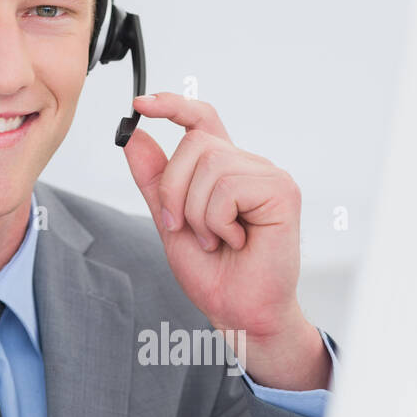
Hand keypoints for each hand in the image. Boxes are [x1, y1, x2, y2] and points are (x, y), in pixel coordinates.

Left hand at [124, 93, 305, 335]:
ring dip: (198, 213)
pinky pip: (228, 188)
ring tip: (215, 240)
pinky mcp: (282, 191)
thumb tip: (134, 137)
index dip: (173, 106)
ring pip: (209, 165)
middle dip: (174, 190)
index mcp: (225, 171)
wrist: (239, 311)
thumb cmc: (215, 274)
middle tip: (184, 229)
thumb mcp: (171, 222)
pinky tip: (237, 241)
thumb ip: (155, 181)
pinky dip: (218, 221)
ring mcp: (269, 176)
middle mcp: (249, 166)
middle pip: (194, 143)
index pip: (202, 121)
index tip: (140, 105)